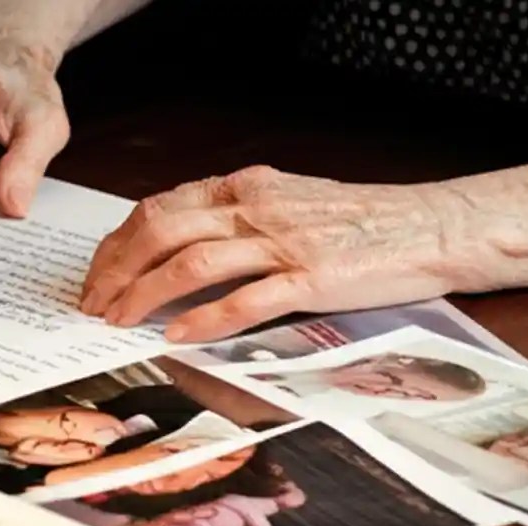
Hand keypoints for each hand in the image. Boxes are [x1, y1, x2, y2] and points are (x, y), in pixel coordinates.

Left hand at [79, 165, 463, 341]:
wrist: (435, 226)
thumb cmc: (363, 221)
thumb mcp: (289, 202)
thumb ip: (238, 218)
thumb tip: (181, 246)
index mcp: (247, 186)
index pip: (161, 207)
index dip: (118, 243)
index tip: (96, 275)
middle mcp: (257, 207)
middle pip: (162, 230)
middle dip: (116, 270)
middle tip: (92, 305)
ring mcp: (284, 242)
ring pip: (192, 262)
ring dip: (145, 294)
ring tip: (118, 322)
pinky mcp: (313, 279)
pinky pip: (246, 299)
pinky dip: (205, 319)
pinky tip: (176, 337)